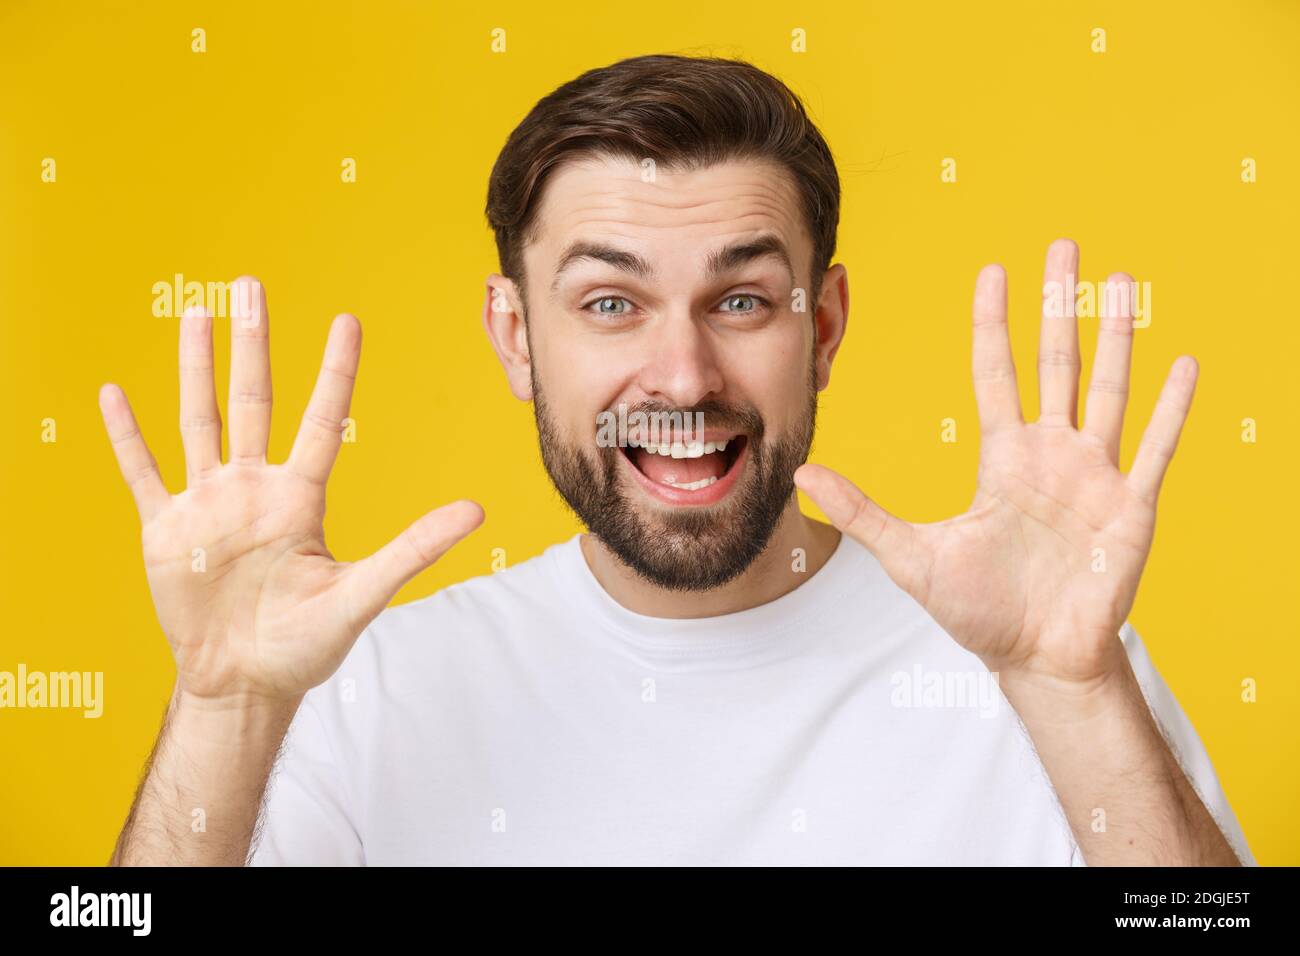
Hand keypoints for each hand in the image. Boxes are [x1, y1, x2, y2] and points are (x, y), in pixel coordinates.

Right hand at [99, 277, 482, 704]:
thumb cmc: (305, 645)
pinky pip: (143, 472)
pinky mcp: (166, 529)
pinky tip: (114, 394)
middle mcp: (254, 488)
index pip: (322, 419)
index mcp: (300, 498)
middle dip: (251, 343)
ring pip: (199, 420)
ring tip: (195, 313)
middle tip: (250, 284)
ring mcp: (207, 504)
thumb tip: (478, 510)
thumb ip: (414, 549)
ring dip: (194, 368)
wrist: (245, 684)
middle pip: (252, 400)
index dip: (334, 371)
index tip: (347, 320)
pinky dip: (128, 435)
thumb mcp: (363, 594)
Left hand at [796, 240, 1195, 687]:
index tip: (993, 271)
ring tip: (1123, 281)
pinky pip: (1157, 448)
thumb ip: (863, 511)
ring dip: (1118, 335)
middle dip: (1060, 304)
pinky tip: (1184, 361)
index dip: (994, 323)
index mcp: (1003, 459)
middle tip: (1064, 245)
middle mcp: (1051, 455)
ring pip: (1109, 389)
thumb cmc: (979, 611)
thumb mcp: (912, 556)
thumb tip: (804, 471)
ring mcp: (1095, 476)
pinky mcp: (1132, 507)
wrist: (1037, 659)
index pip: (996, 374)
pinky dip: (1173, 407)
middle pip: (1057, 362)